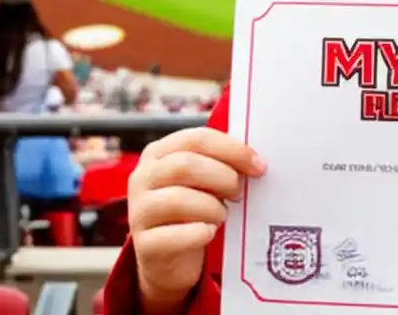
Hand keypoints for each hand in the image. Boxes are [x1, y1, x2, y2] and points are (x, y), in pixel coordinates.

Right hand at [128, 127, 266, 314]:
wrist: (168, 259)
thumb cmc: (191, 212)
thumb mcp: (201, 182)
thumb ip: (219, 164)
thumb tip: (254, 160)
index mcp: (158, 154)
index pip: (196, 139)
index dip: (231, 150)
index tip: (258, 165)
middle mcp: (143, 178)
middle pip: (185, 165)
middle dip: (223, 177)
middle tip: (239, 192)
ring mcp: (139, 211)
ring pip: (178, 199)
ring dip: (212, 207)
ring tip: (222, 215)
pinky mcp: (144, 244)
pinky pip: (173, 236)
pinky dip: (199, 233)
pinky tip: (209, 232)